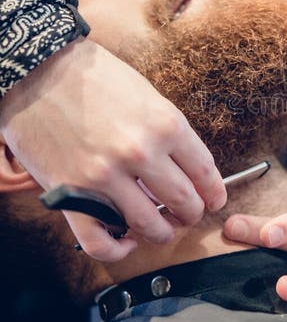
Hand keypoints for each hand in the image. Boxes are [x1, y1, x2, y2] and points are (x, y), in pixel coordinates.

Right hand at [0, 39, 225, 260]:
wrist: (37, 71)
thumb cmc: (93, 77)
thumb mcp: (146, 95)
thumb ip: (167, 132)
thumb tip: (186, 166)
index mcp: (165, 125)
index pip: (204, 172)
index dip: (214, 192)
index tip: (214, 199)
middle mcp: (140, 153)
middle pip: (183, 203)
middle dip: (190, 214)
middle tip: (187, 214)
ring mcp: (105, 177)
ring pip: (148, 226)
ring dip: (160, 233)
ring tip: (160, 228)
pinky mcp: (72, 195)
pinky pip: (101, 242)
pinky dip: (118, 250)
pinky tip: (126, 242)